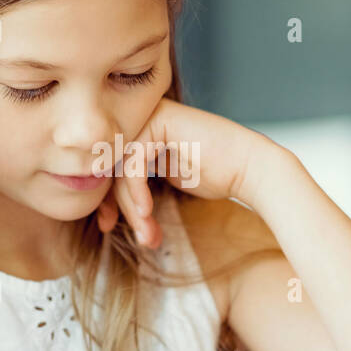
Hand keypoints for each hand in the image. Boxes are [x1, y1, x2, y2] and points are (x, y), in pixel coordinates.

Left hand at [93, 97, 281, 247]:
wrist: (250, 170)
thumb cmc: (215, 176)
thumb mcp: (163, 183)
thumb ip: (134, 187)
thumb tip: (101, 211)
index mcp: (141, 129)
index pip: (108, 164)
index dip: (105, 198)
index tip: (107, 226)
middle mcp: (143, 118)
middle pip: (111, 166)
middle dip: (119, 206)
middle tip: (136, 235)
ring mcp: (152, 115)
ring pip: (120, 167)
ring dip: (131, 206)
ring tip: (147, 233)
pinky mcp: (161, 121)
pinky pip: (134, 162)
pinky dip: (137, 191)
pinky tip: (147, 211)